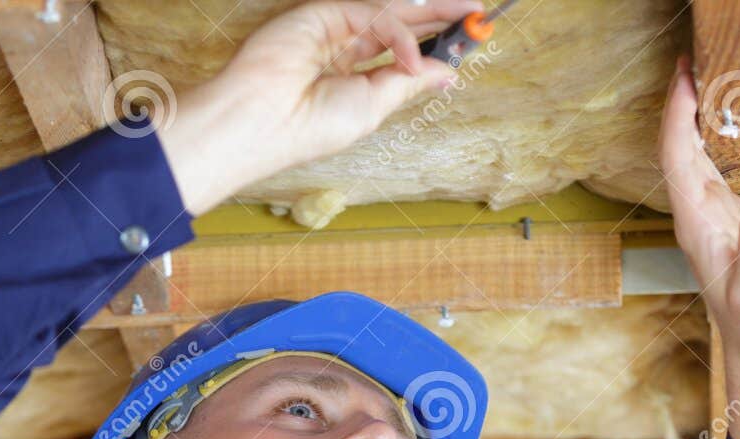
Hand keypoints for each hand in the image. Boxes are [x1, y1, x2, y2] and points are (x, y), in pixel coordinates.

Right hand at [157, 0, 482, 214]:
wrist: (262, 121)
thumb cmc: (308, 127)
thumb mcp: (373, 108)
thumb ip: (408, 83)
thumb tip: (447, 74)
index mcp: (353, 79)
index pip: (402, 54)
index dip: (436, 45)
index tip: (470, 42)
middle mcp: (346, 51)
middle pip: (404, 26)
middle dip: (441, 18)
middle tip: (478, 13)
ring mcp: (335, 30)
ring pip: (393, 13)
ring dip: (433, 11)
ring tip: (470, 11)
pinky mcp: (324, 14)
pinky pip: (376, 16)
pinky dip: (400, 35)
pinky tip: (413, 56)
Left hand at [657, 54, 739, 367]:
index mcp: (696, 225)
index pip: (677, 157)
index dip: (678, 114)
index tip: (686, 73)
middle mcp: (700, 217)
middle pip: (684, 149)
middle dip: (688, 104)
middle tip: (703, 59)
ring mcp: (718, 220)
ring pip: (704, 159)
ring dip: (708, 120)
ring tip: (724, 79)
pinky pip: (728, 173)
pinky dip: (734, 144)